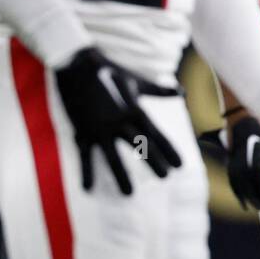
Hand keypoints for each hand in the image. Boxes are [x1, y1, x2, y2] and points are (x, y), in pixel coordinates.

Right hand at [54, 47, 181, 194]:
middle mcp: (119, 122)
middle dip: (153, 162)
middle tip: (165, 177)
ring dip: (121, 176)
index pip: (156, 134)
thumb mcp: (136, 82)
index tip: (180, 165)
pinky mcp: (81, 131)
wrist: (77, 64)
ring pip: (113, 157)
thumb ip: (159, 91)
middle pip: (139, 146)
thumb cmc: (110, 71)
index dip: (169, 150)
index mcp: (134, 110)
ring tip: (129, 194)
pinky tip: (88, 189)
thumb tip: (182, 92)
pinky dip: (86, 172)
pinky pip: (85, 155)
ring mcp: (100, 128)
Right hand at [224, 114, 259, 212]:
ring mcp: (235, 169)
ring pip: (243, 192)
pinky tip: (246, 206)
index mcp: (255, 162)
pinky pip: (235, 187)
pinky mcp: (230, 170)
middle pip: (252, 191)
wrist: (242, 127)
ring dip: (252, 202)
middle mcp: (243, 167)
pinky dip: (240, 197)